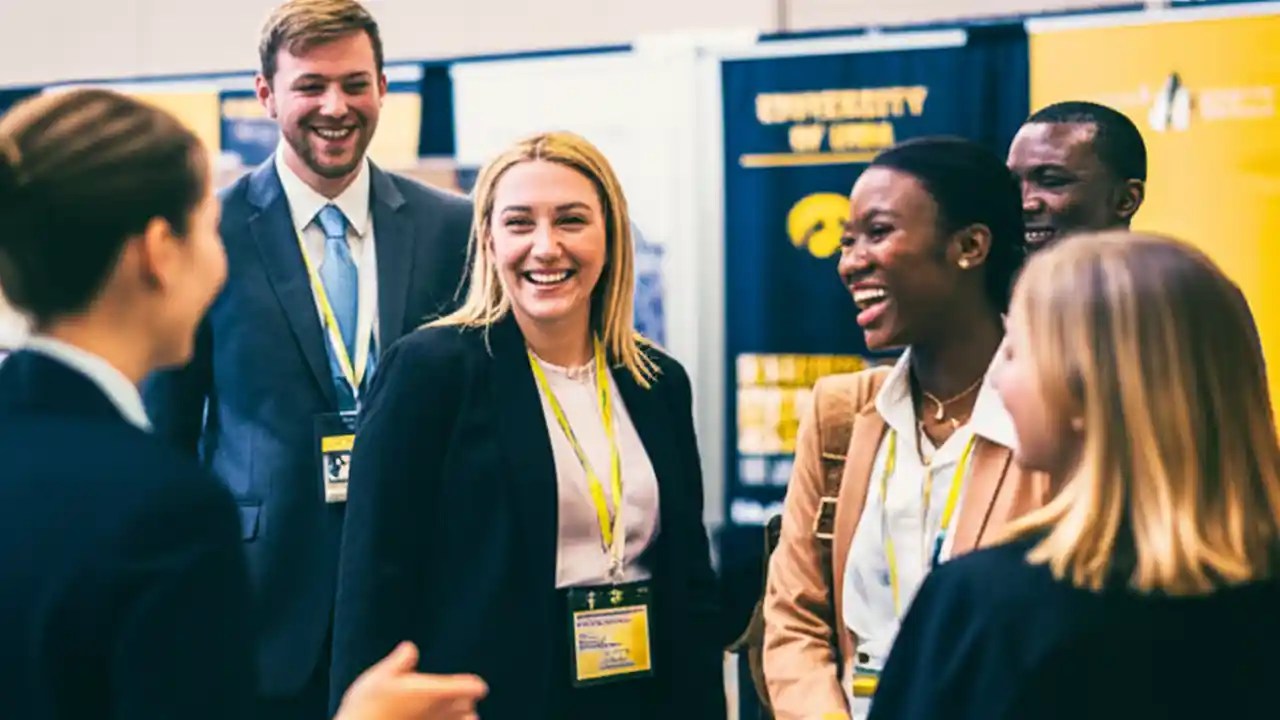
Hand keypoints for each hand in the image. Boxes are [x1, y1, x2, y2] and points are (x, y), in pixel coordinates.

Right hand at [335, 641, 487, 719]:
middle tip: (449, 700)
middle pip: (471, 709)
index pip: (474, 687)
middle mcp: (442, 713)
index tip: (468, 683)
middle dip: (465, 704)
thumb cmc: (368, 707)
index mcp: (436, 692)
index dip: (472, 684)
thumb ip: (399, 662)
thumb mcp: (380, 676)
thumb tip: (410, 647)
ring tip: (443, 715)